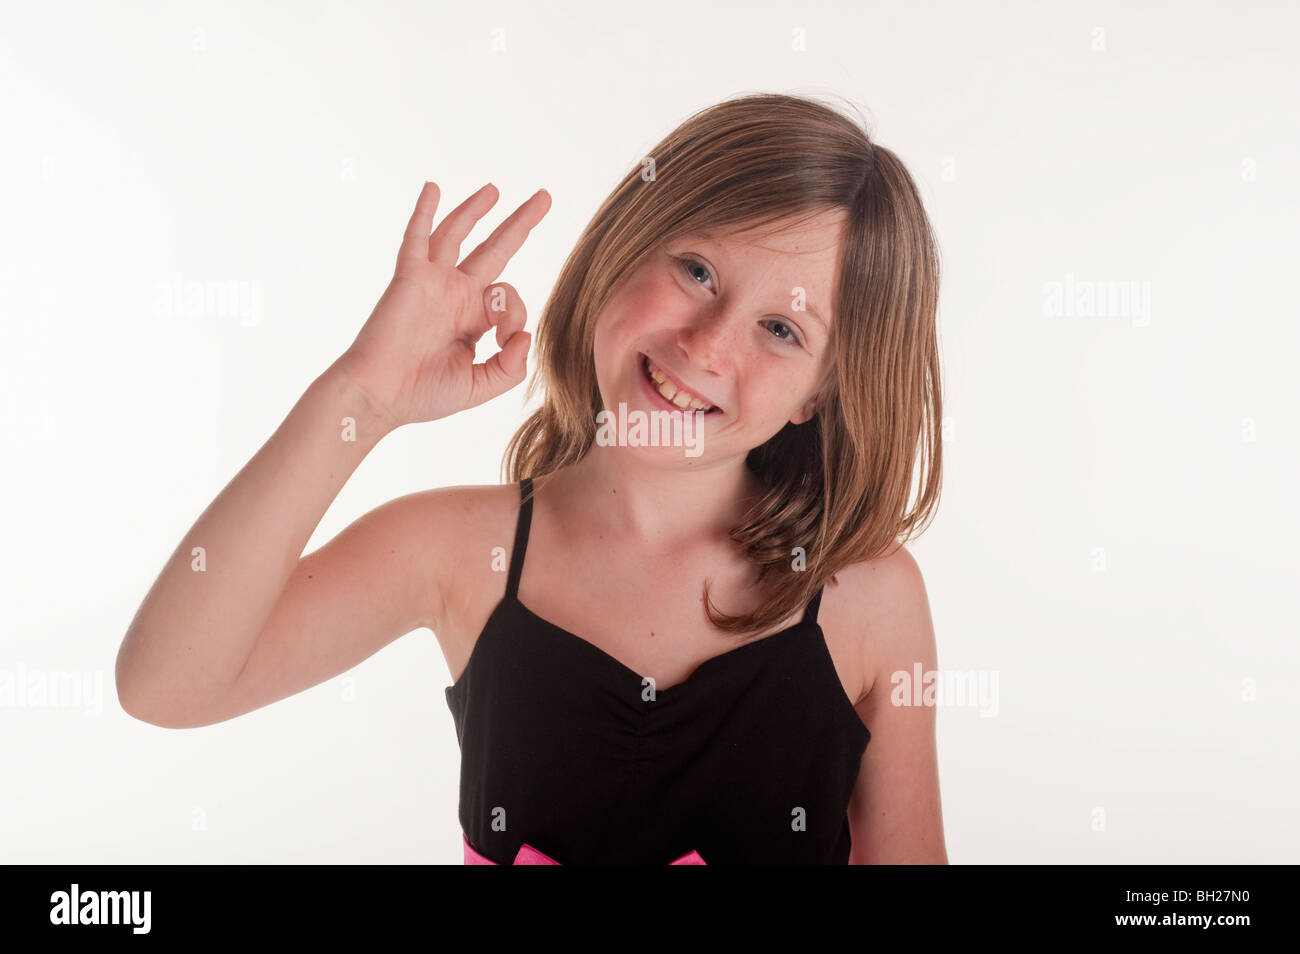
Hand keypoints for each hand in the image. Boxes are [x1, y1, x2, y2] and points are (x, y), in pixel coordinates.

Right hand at [337, 181, 550, 426]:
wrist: (381, 395)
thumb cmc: (424, 395)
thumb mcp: (480, 385)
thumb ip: (511, 366)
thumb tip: (524, 335)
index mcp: (472, 320)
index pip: (509, 298)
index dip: (516, 313)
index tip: (503, 338)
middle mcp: (454, 295)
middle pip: (494, 249)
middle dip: (518, 224)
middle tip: (542, 199)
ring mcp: (432, 282)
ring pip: (457, 235)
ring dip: (475, 210)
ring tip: (496, 190)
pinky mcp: (409, 277)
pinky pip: (417, 237)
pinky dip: (424, 211)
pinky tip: (433, 187)